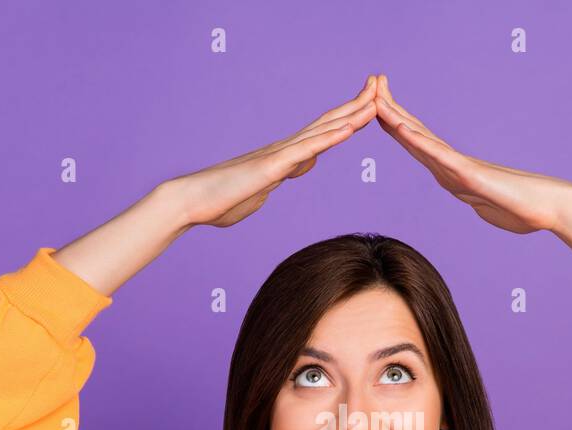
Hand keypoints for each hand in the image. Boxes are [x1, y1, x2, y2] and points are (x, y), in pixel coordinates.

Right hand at [164, 76, 380, 228]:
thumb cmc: (222, 200)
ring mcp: (278, 156)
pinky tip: (348, 130)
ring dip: (349, 116)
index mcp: (285, 157)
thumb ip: (284, 174)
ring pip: (321, 132)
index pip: (323, 134)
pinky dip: (328, 139)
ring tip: (375, 100)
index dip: (348, 118)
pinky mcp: (271, 168)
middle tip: (380, 84)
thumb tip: (302, 165)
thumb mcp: (264, 189)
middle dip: (356, 105)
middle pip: (327, 124)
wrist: (192, 202)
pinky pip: (305, 151)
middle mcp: (284, 149)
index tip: (370, 104)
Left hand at [372, 73, 571, 234]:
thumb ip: (478, 200)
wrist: (550, 209)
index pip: (418, 145)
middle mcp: (453, 164)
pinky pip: (440, 157)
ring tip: (376, 98)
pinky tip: (402, 131)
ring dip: (398, 120)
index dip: (397, 125)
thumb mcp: (488, 207)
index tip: (378, 106)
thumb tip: (476, 199)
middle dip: (391, 109)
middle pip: (415, 133)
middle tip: (373, 81)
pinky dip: (419, 143)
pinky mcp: (471, 175)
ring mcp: (461, 167)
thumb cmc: (523, 209)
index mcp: (452, 172)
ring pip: (422, 140)